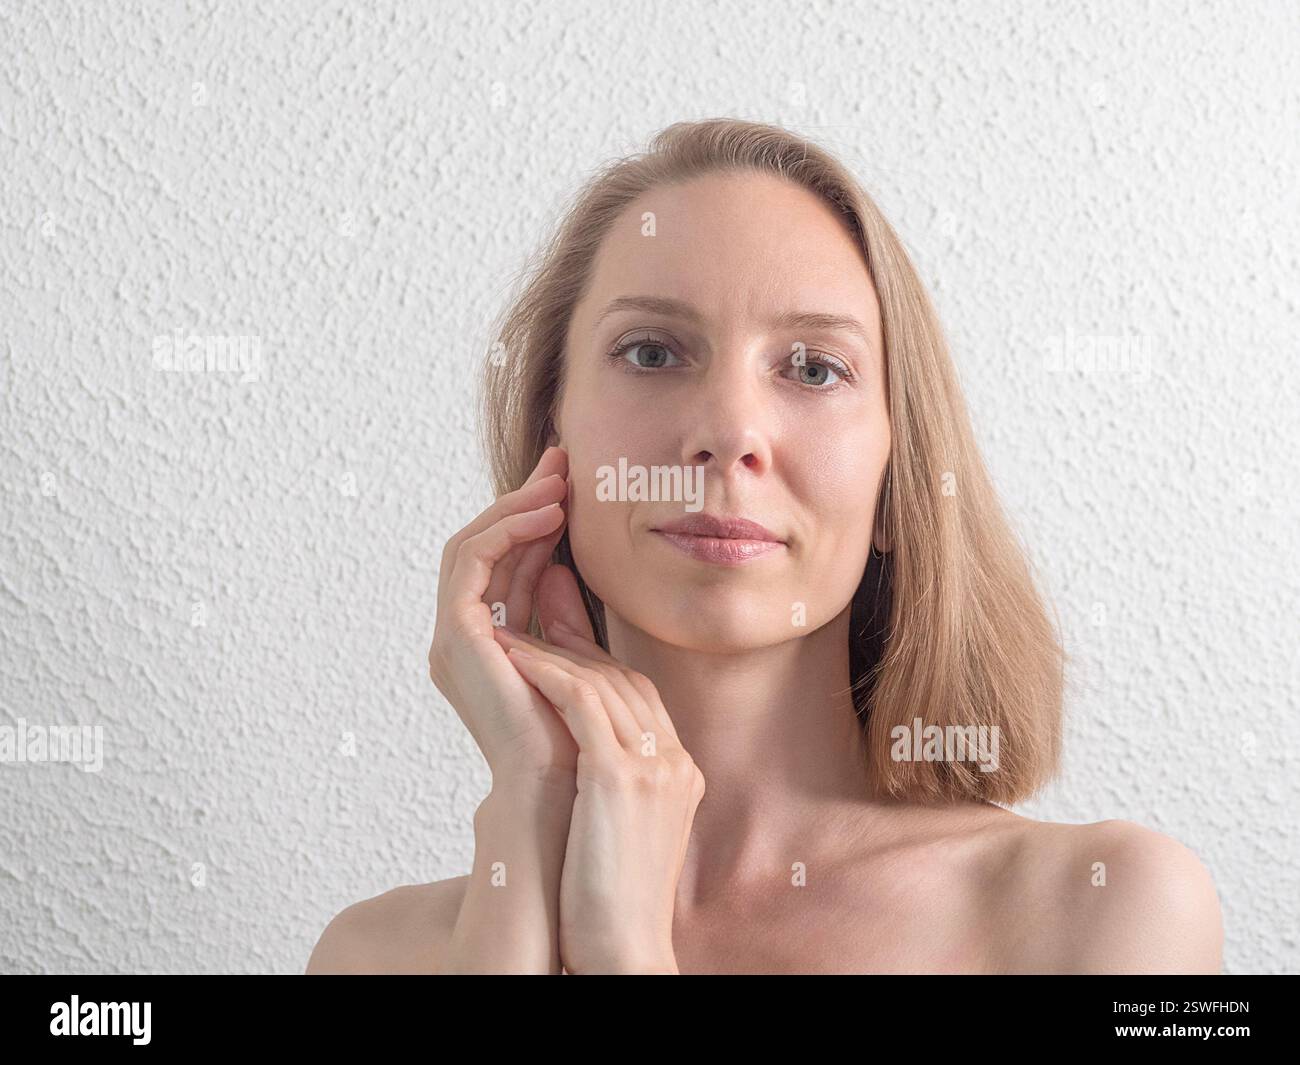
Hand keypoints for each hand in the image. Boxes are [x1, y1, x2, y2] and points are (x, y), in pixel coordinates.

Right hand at [427, 444, 592, 786]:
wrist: (563, 785)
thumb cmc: (576, 733)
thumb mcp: (572, 655)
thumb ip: (560, 610)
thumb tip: (563, 566)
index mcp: (484, 644)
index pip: (503, 564)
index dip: (533, 520)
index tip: (569, 485)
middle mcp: (460, 638)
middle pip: (483, 547)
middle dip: (523, 500)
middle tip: (564, 461)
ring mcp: (452, 638)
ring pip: (472, 545)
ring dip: (516, 508)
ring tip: (561, 484)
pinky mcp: (456, 635)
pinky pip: (471, 561)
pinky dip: (506, 531)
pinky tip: (548, 515)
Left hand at [493, 623, 704, 974]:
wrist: (624, 954)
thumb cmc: (610, 905)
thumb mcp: (619, 831)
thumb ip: (609, 782)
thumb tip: (578, 758)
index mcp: (677, 772)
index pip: (636, 694)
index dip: (592, 655)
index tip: (556, 626)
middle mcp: (672, 762)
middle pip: (622, 676)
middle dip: (574, 634)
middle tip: (534, 593)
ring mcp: (653, 768)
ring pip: (601, 681)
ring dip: (551, 646)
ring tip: (509, 622)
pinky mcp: (622, 779)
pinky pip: (582, 702)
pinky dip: (548, 670)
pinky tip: (515, 653)